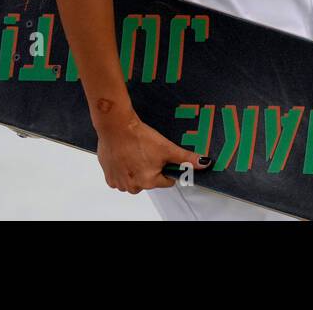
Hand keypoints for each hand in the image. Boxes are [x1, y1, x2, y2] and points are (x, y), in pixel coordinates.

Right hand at [96, 113, 210, 193]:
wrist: (116, 127)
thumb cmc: (139, 137)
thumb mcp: (167, 147)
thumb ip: (186, 158)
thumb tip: (203, 163)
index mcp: (149, 182)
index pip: (166, 181)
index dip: (166, 167)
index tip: (160, 157)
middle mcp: (134, 186)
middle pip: (149, 181)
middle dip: (150, 169)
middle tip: (147, 152)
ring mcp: (120, 183)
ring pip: (134, 179)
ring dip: (136, 169)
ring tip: (135, 152)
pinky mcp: (109, 176)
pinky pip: (120, 177)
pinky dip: (123, 168)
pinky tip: (125, 155)